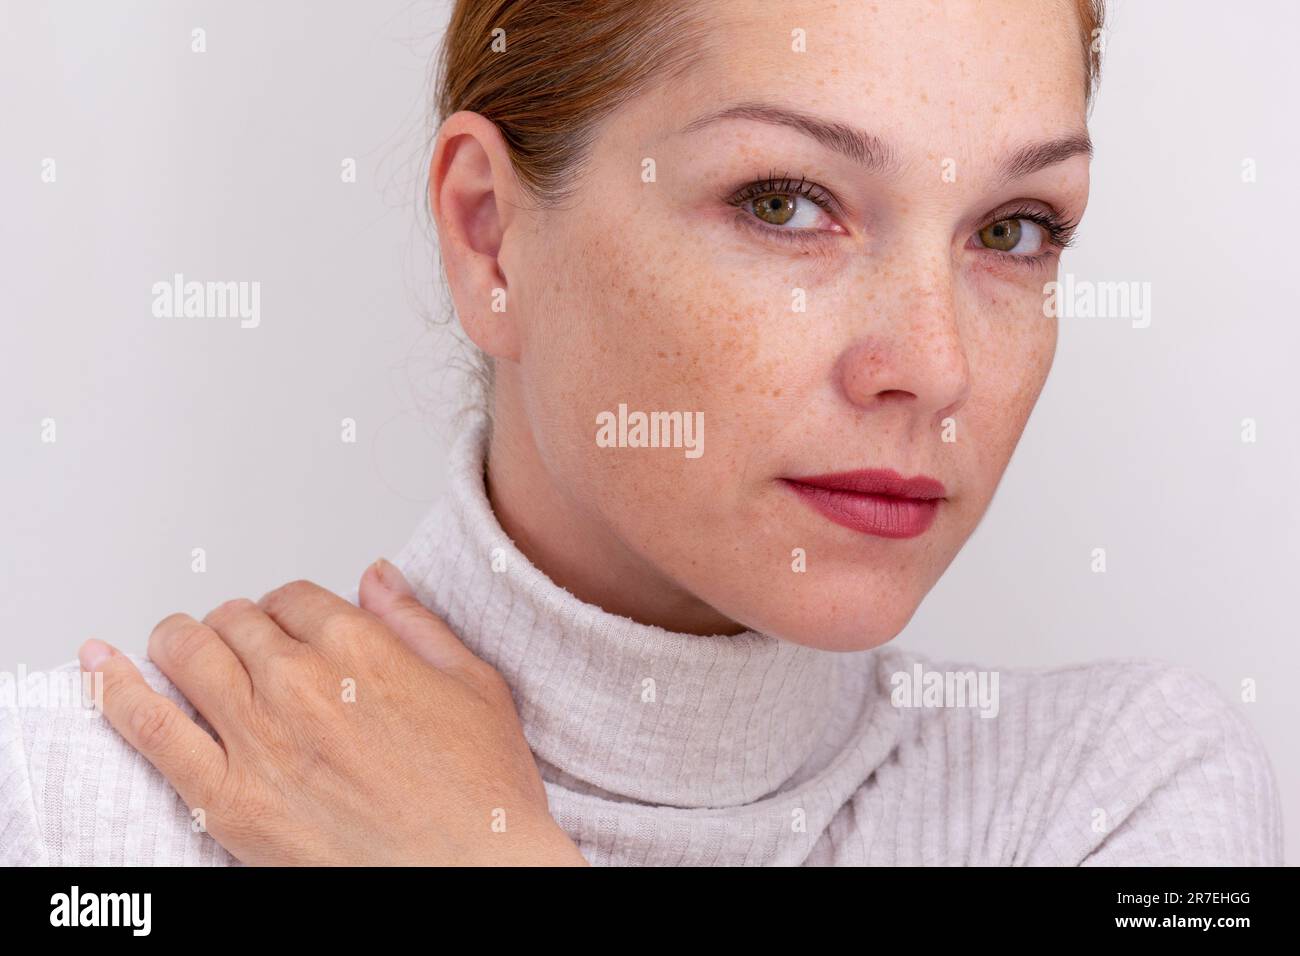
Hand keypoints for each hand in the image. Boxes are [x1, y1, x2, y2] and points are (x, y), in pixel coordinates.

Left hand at [78, 559, 585, 865]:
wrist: (472, 873)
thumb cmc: (481, 790)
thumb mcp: (475, 684)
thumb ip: (418, 622)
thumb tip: (378, 576)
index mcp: (361, 647)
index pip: (293, 597)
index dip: (290, 609)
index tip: (292, 627)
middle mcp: (301, 682)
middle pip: (237, 620)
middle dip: (238, 624)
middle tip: (243, 644)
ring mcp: (258, 739)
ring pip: (187, 655)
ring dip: (178, 641)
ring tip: (177, 646)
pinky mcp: (228, 798)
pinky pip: (152, 730)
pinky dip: (116, 692)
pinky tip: (101, 668)